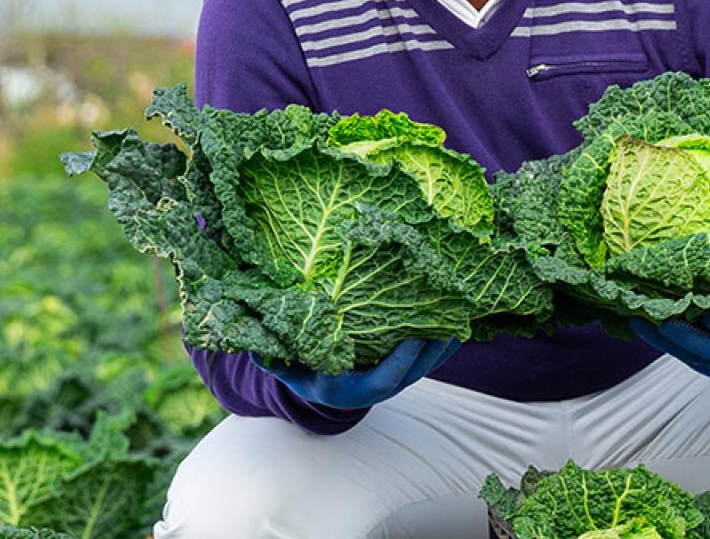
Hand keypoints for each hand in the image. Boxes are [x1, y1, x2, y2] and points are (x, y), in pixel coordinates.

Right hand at [261, 339, 458, 409]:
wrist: (309, 387)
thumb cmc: (295, 367)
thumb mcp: (281, 363)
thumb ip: (269, 352)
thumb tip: (250, 340)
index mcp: (342, 388)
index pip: (379, 381)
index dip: (400, 362)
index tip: (416, 336)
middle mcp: (366, 390)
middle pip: (409, 376)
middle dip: (431, 352)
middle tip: (450, 322)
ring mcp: (383, 382)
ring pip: (420, 370)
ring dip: (440, 348)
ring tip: (459, 318)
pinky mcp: (394, 374)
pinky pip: (422, 363)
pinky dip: (438, 346)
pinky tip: (454, 324)